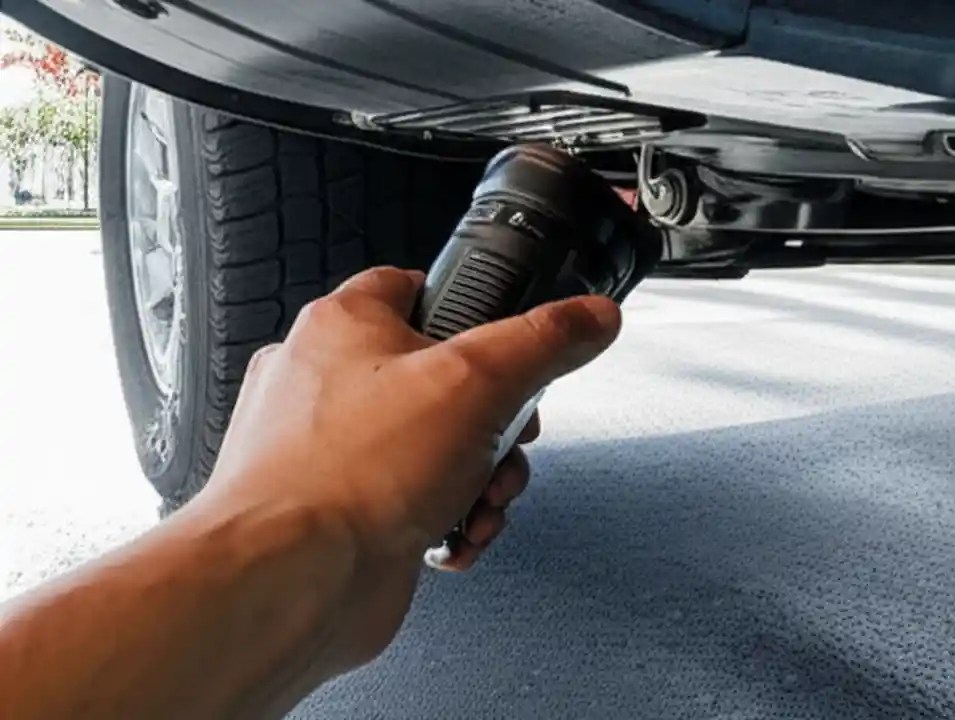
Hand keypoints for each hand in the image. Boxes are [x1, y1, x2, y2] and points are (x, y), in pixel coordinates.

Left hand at [184, 266, 620, 667]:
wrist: (293, 580)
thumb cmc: (348, 476)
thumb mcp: (478, 382)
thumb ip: (544, 341)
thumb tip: (589, 316)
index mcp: (344, 326)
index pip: (419, 285)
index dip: (477, 310)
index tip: (513, 338)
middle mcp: (326, 383)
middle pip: (445, 381)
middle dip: (497, 425)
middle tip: (506, 439)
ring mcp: (329, 451)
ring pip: (436, 448)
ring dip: (480, 480)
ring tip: (481, 498)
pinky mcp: (341, 510)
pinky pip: (414, 502)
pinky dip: (447, 520)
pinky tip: (454, 534)